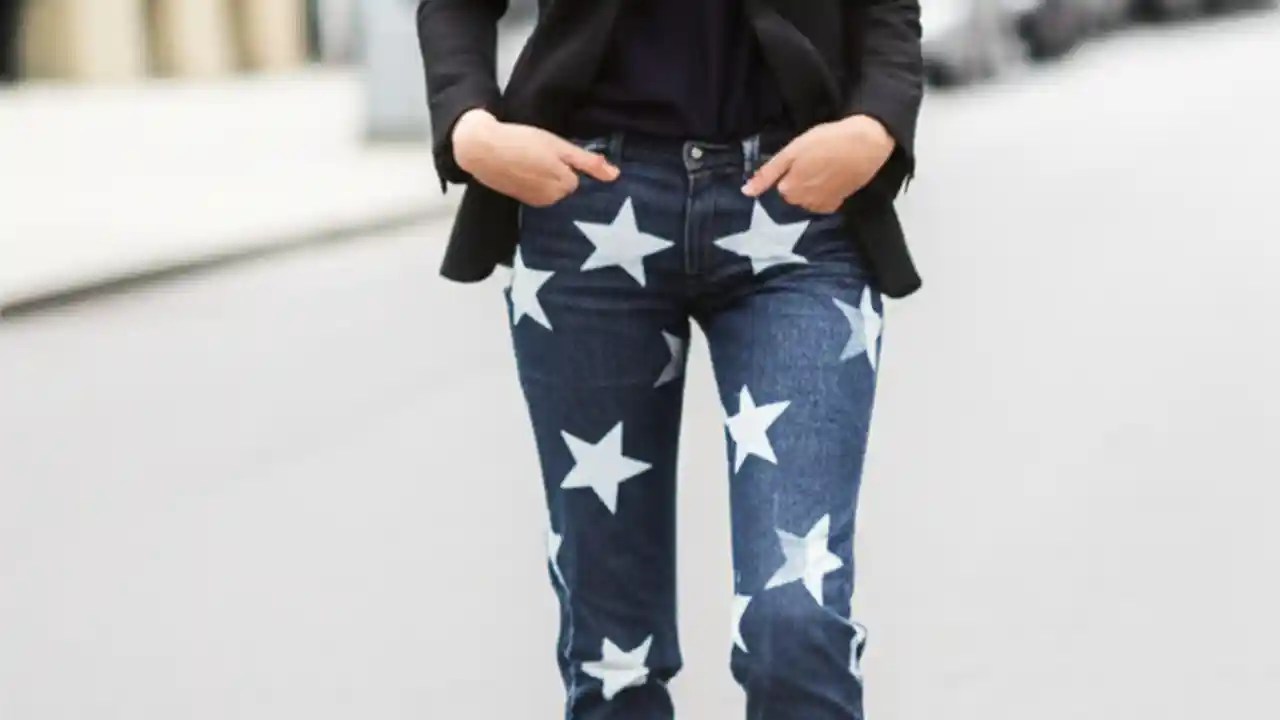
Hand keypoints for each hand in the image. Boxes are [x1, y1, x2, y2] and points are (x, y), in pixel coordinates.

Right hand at [451, 108, 619, 205]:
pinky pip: (539, 194)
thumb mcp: (559, 146)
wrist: (482, 149)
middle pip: (568, 185)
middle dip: (560, 171)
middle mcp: (553, 200)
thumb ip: (588, 162)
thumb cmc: (523, 141)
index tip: (555, 151)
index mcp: (565, 185)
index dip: (570, 162)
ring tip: (531, 161)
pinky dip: (535, 183)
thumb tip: (616, 176)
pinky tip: (523, 170)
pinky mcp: (523, 201)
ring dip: (547, 177)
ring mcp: (537, 203)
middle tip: (542, 154)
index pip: (580, 176)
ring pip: (554, 190)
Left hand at [741, 115, 895, 212]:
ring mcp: (822, 206)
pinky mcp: (838, 204)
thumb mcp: (791, 151)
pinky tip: (833, 176)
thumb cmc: (826, 141)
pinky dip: (825, 191)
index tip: (802, 156)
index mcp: (789, 190)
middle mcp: (803, 203)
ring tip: (825, 166)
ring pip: (807, 198)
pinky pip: (822, 201)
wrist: (866, 144)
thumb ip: (768, 174)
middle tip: (815, 159)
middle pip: (792, 193)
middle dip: (798, 179)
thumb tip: (745, 192)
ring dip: (811, 186)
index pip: (779, 184)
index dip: (789, 169)